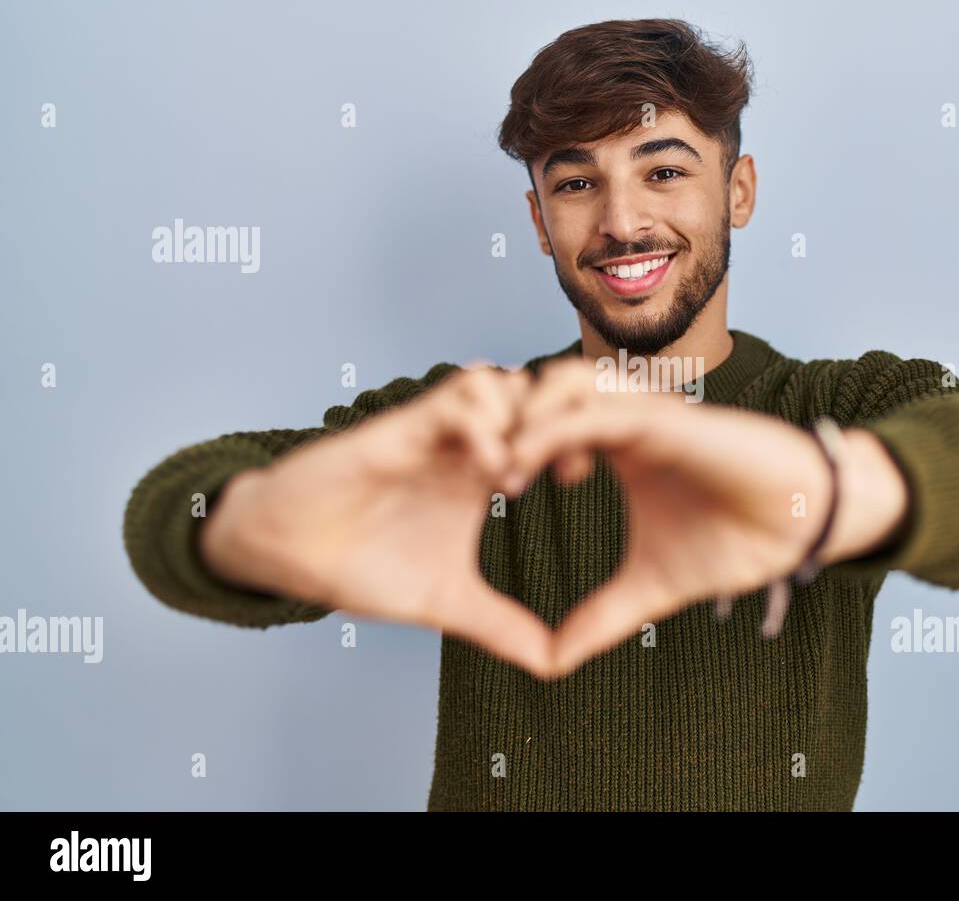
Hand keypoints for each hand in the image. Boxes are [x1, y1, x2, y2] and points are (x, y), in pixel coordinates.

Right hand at [198, 365, 557, 679]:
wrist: (287, 551)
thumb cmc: (361, 566)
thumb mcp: (445, 602)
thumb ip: (500, 625)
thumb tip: (553, 664)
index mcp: (484, 471)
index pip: (547, 427)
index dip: (578, 442)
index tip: (584, 482)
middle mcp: (467, 443)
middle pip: (537, 392)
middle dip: (562, 422)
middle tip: (570, 472)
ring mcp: (437, 432)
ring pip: (505, 382)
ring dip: (525, 420)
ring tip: (524, 478)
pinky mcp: (404, 427)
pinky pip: (460, 396)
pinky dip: (487, 425)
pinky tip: (491, 474)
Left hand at [505, 358, 908, 678]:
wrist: (800, 526)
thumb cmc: (735, 541)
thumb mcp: (652, 588)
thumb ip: (603, 616)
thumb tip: (553, 662)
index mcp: (616, 446)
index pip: (544, 425)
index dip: (504, 449)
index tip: (478, 494)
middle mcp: (624, 419)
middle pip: (540, 394)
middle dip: (500, 425)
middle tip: (475, 476)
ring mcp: (643, 412)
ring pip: (561, 386)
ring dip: (522, 420)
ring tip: (501, 472)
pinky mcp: (664, 417)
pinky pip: (595, 408)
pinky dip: (553, 427)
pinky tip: (529, 464)